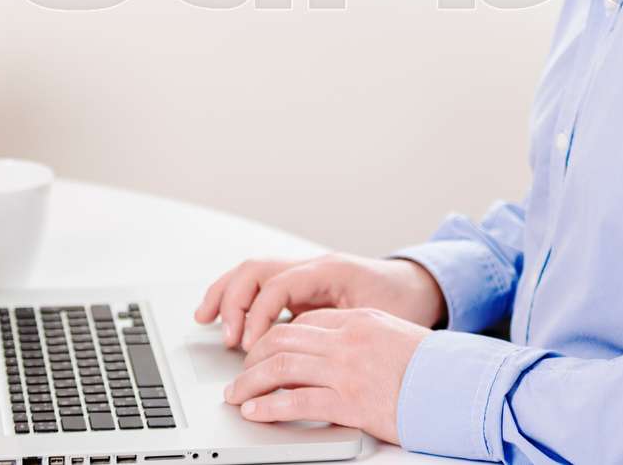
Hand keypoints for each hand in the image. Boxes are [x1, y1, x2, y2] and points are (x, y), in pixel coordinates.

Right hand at [193, 252, 445, 350]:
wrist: (416, 286)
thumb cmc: (402, 304)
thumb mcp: (376, 322)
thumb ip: (340, 334)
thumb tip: (308, 357)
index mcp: (329, 270)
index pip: (278, 285)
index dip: (259, 316)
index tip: (250, 346)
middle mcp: (311, 265)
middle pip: (256, 270)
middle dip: (233, 302)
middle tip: (228, 339)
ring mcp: (303, 272)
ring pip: (251, 272)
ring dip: (226, 294)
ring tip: (205, 319)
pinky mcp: (299, 285)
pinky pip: (258, 284)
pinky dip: (237, 297)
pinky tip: (223, 317)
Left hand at [222, 307, 431, 443]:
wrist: (461, 387)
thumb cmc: (434, 369)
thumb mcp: (394, 337)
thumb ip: (361, 337)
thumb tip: (333, 348)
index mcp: (358, 320)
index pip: (303, 321)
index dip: (274, 337)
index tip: (261, 351)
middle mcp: (347, 339)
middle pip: (283, 339)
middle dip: (253, 356)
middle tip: (240, 373)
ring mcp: (346, 369)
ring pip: (280, 366)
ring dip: (250, 381)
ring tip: (236, 395)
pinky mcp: (350, 401)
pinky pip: (296, 400)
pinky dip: (268, 406)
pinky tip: (255, 411)